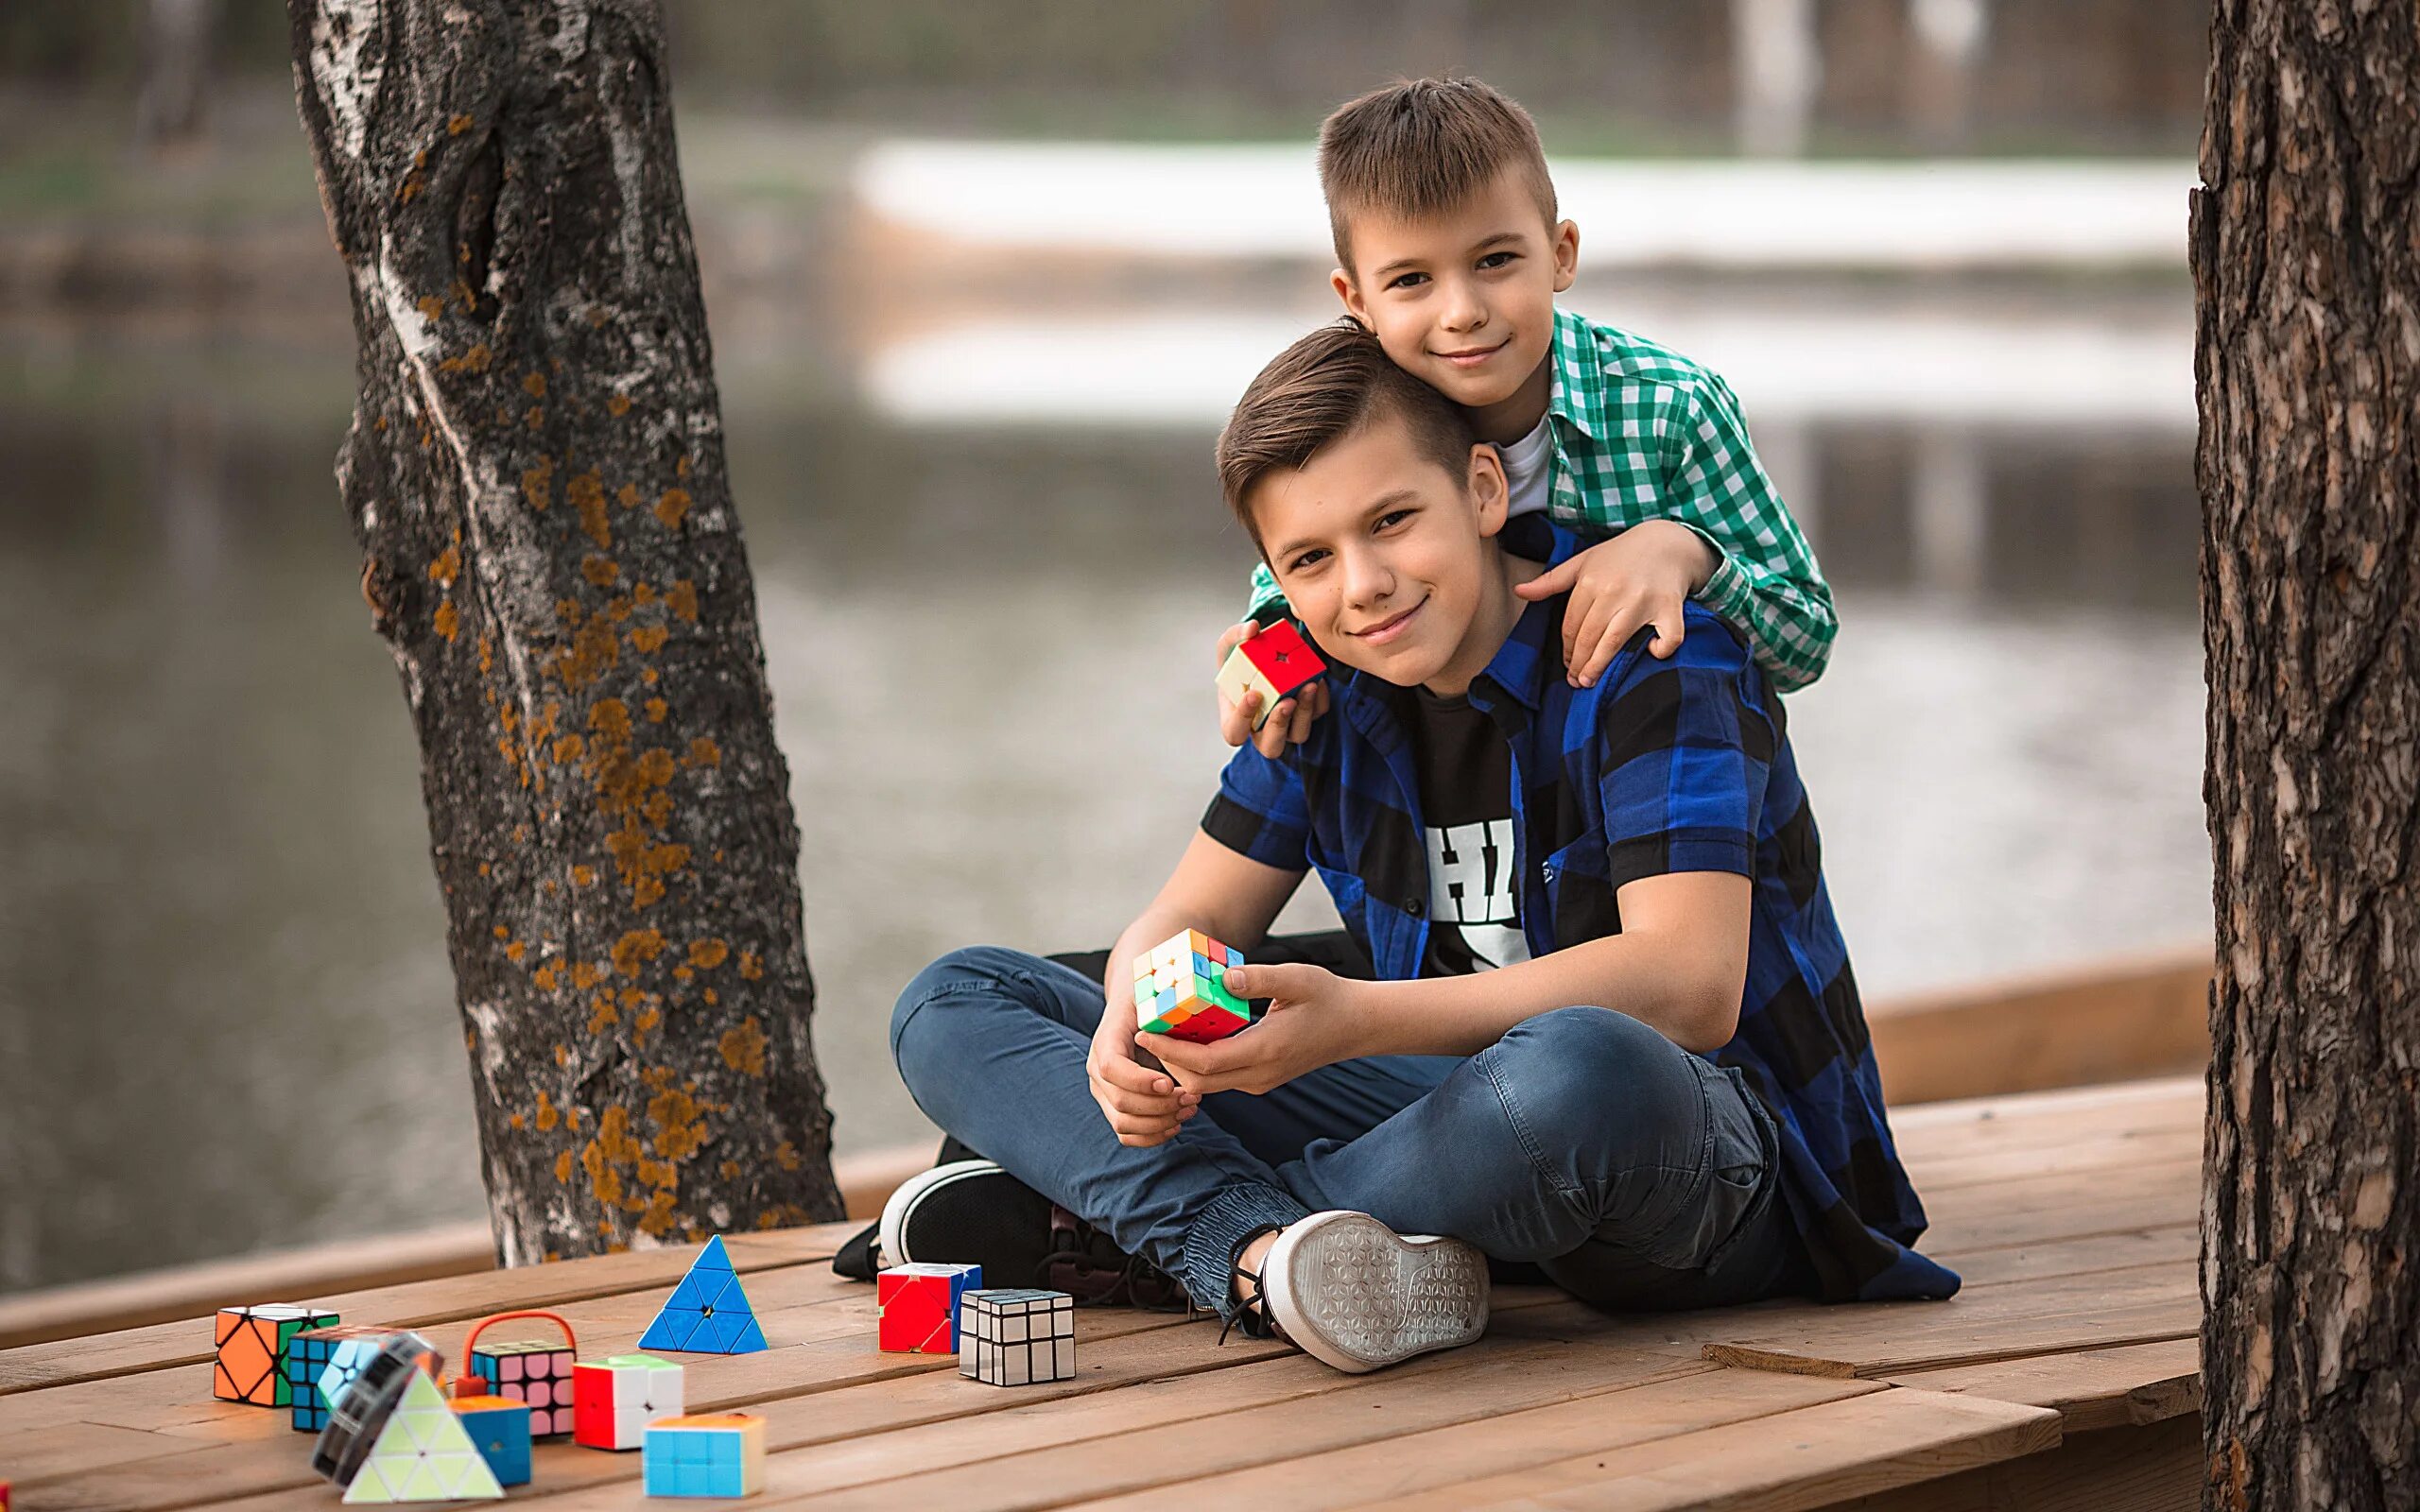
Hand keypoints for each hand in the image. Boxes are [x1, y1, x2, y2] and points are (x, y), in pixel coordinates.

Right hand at [1088, 994, 1200, 1146]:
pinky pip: (1126, 1134)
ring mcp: (1102, 1091)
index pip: (1111, 1068)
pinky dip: (1152, 1136)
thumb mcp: (1154, 999)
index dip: (1139, 1081)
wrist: (1134, 1008)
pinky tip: (1176, 1124)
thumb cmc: (1149, 1002)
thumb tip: (1178, 1040)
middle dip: (1162, 1105)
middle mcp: (1097, 1069)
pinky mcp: (1113, 1107)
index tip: (1169, 1083)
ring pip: (1123, 1123)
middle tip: (1193, 1097)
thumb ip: (1161, 1015)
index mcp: (1105, 1040)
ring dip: (1160, 1123)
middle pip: (1121, 1101)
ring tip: (1189, 1108)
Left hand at [1140, 962, 1369, 1096]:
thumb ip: (1258, 978)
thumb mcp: (1296, 978)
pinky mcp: (1260, 1080)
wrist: (1356, 1025)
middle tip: (1146, 1030)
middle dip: (1166, 1060)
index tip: (1143, 1030)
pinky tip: (1189, 1038)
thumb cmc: (1328, 998)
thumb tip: (1223, 977)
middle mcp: (1259, 1075)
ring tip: (1161, 1033)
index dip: (1167, 1049)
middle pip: (1196, 1082)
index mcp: (1264, 1051)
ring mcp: (1259, 1082)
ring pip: (1206, 1085)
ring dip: (1180, 1065)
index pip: (1202, 1063)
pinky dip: (1198, 1065)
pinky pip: (1219, 1080)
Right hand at [1215, 619, 1331, 755]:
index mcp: (1236, 717)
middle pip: (1271, 746)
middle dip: (1279, 725)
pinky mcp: (1307, 713)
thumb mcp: (1231, 643)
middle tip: (1286, 702)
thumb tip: (1252, 628)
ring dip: (1304, 713)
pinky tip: (1317, 680)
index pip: (1235, 732)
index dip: (1243, 719)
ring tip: (1308, 686)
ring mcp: (1287, 724)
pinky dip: (1319, 700)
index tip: (1253, 693)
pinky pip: (1317, 715)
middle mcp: (1262, 727)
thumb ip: (1236, 635)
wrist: (1266, 654)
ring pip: (1298, 734)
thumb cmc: (1242, 656)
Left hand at [1512, 522, 1716, 687]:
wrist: (1667, 542)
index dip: (1567, 648)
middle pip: (1590, 636)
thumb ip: (1551, 581)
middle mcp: (1615, 591)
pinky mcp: (1670, 607)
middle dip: (1579, 662)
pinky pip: (1668, 637)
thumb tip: (1519, 591)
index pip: (1571, 624)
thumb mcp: (1583, 562)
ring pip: (1617, 641)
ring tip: (1590, 680)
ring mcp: (1643, 600)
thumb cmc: (1621, 556)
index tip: (1567, 664)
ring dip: (1601, 665)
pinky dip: (1661, 649)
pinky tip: (1650, 653)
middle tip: (1576, 680)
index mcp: (1591, 581)